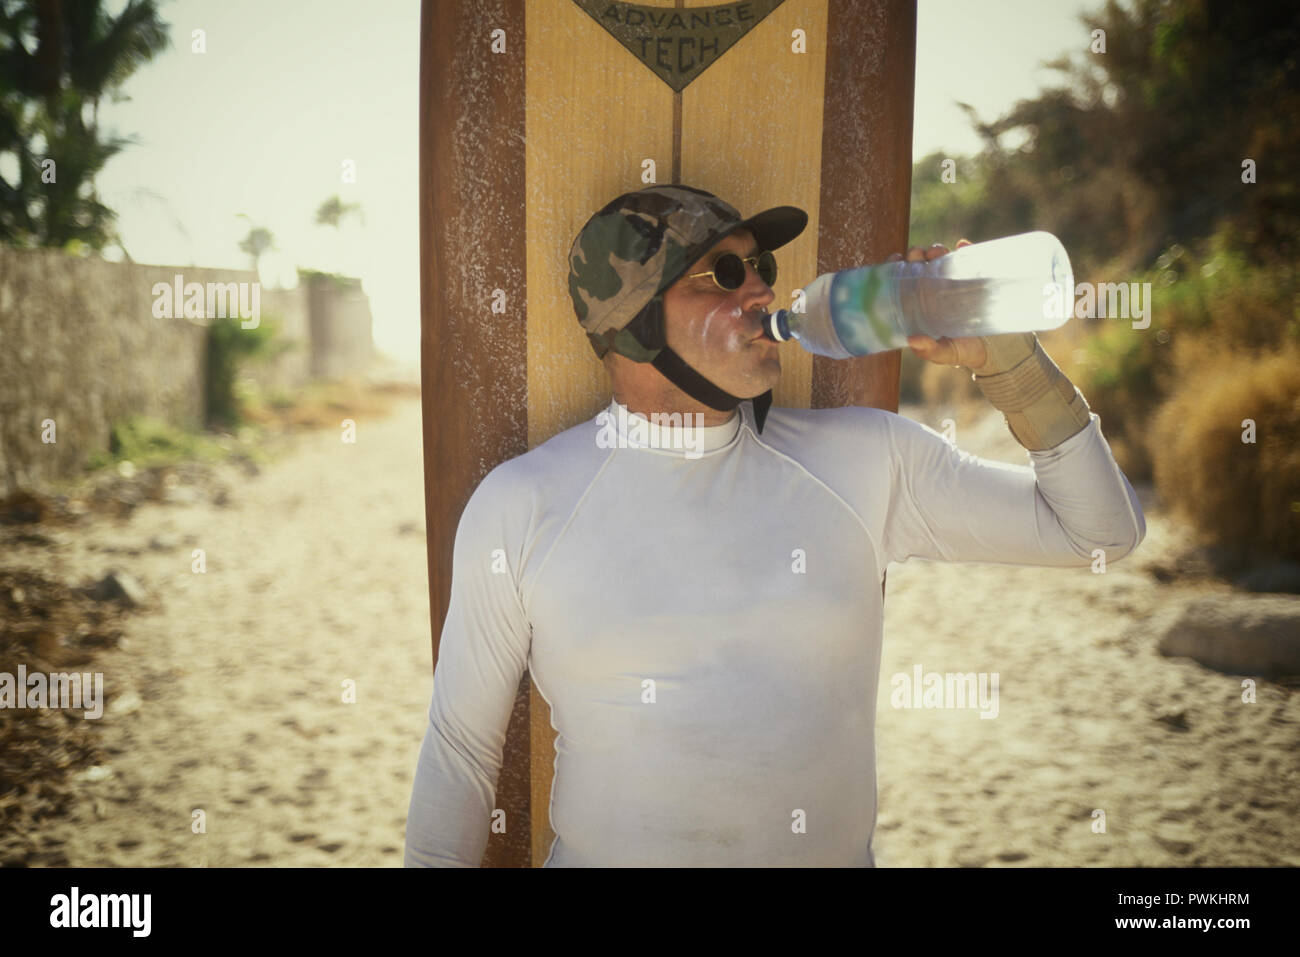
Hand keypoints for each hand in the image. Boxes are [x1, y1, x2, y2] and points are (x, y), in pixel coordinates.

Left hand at [893, 240, 986, 368]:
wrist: (991, 350)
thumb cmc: (960, 351)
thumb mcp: (942, 353)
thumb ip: (928, 350)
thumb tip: (912, 341)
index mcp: (918, 304)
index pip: (902, 280)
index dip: (895, 268)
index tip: (894, 260)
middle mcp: (932, 290)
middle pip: (919, 265)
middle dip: (916, 255)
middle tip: (918, 255)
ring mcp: (953, 282)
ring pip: (941, 259)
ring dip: (937, 251)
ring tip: (938, 252)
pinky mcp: (973, 279)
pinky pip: (969, 260)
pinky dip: (966, 249)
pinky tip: (963, 245)